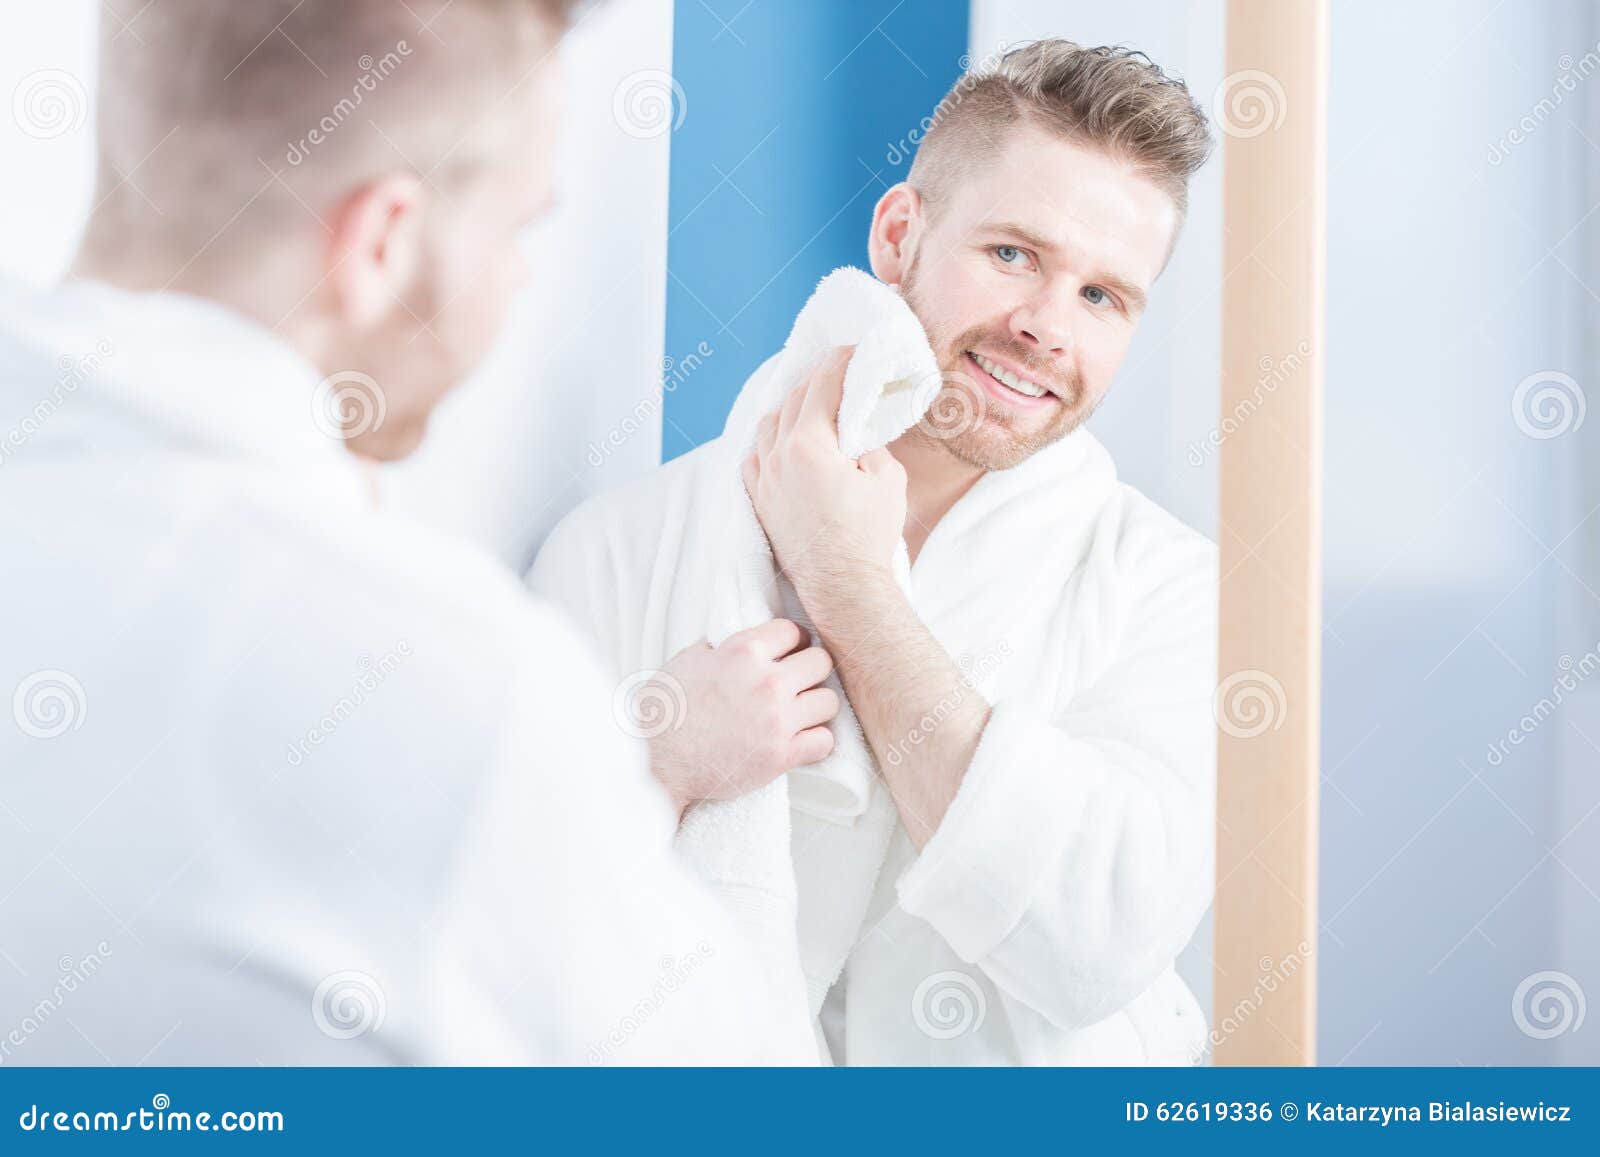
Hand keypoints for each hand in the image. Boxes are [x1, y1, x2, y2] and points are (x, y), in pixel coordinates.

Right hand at [647, 618, 838, 817]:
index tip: (793, 652)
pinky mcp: (781, 754)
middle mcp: (767, 681)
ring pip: (829, 701)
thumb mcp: (685, 662)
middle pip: (821, 662)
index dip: (794, 641)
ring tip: (802, 713)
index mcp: (744, 652)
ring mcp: (777, 719)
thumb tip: (723, 642)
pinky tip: (802, 741)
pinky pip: (825, 741)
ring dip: (817, 707)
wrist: (658, 762)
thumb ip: (714, 648)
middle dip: (812, 671)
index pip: (793, 631)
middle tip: (800, 683)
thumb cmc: (666, 711)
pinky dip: (816, 742)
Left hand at [741, 346, 907, 599]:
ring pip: (767, 426)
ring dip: (789, 408)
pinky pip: (753, 458)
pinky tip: (780, 442)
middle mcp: (778, 456)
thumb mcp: (887, 477)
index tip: (852, 351)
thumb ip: (870, 441)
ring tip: (810, 405)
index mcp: (809, 443)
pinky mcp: (759, 502)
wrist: (843, 588)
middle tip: (838, 373)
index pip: (822, 386)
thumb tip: (859, 428)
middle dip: (816, 381)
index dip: (839, 362)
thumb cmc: (869, 536)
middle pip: (792, 400)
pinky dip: (767, 441)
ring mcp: (764, 480)